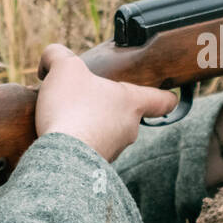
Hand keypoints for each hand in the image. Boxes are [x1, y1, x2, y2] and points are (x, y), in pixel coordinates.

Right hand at [36, 44, 176, 161]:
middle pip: (125, 114)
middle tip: (82, 98)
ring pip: (105, 132)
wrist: (61, 158)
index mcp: (131, 103)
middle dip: (105, 105)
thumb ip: (58, 55)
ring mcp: (113, 150)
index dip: (167, 95)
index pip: (162, 100)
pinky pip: (87, 149)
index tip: (170, 94)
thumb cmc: (72, 109)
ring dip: (87, 124)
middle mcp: (129, 129)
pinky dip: (74, 142)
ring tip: (63, 117)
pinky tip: (57, 135)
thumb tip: (51, 59)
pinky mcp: (94, 167)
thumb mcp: (64, 68)